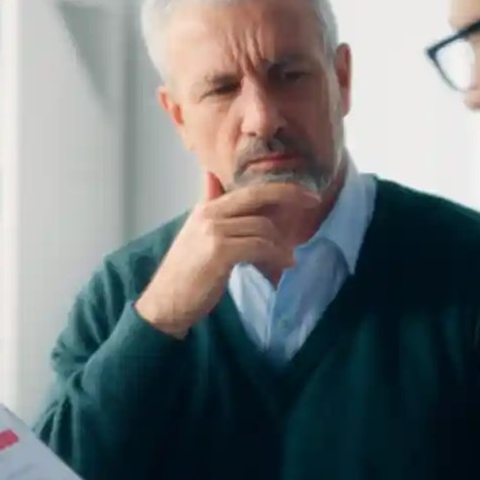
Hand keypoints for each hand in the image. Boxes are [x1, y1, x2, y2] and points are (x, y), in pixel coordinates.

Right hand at [135, 173, 318, 337]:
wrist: (165, 302)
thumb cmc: (186, 272)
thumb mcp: (195, 232)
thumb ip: (208, 205)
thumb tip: (212, 177)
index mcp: (206, 208)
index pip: (248, 189)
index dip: (278, 187)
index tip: (304, 192)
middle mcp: (209, 214)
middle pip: (258, 195)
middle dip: (290, 195)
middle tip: (314, 201)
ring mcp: (213, 231)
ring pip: (262, 227)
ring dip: (281, 244)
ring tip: (288, 259)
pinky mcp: (219, 251)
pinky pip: (259, 246)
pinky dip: (276, 256)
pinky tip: (283, 265)